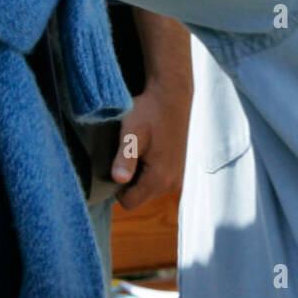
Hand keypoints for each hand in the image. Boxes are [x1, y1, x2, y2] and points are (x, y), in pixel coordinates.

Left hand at [111, 79, 190, 210]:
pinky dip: (150, 168)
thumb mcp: (131, 133)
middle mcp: (173, 182)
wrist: (171, 95)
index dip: (117, 188)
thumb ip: (125, 158)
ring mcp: (179, 175)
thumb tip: (119, 180)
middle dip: (129, 181)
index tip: (117, 163)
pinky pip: (159, 178)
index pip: (128, 202)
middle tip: (127, 154)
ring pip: (149, 188)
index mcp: (160, 178)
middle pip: (140, 196)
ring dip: (140, 174)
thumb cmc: (149, 111)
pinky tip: (149, 147)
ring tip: (139, 149)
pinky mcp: (180, 167)